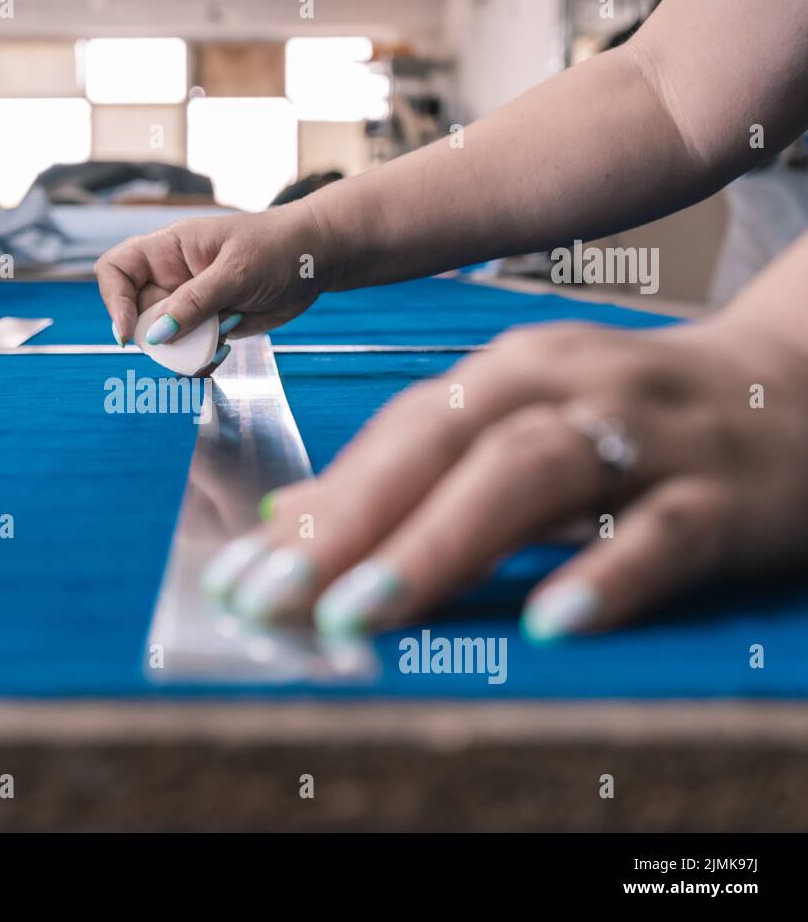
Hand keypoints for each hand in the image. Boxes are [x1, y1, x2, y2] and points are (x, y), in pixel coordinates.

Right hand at [94, 201, 335, 349]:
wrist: (315, 259)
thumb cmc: (277, 247)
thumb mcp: (235, 272)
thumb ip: (195, 302)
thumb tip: (156, 334)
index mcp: (169, 250)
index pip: (117, 269)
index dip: (115, 300)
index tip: (131, 332)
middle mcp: (172, 277)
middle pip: (138, 314)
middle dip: (157, 336)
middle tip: (189, 341)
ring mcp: (191, 303)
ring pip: (164, 339)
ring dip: (183, 351)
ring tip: (217, 342)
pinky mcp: (210, 324)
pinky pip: (191, 350)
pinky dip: (200, 359)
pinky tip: (222, 351)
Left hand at [200, 318, 807, 642]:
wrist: (797, 386)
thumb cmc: (632, 415)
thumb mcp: (518, 421)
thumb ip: (412, 466)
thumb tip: (292, 520)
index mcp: (507, 373)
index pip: (394, 437)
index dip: (318, 506)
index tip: (242, 576)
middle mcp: (565, 386)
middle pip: (444, 445)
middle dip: (351, 525)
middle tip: (273, 601)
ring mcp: (646, 433)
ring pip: (533, 474)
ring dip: (440, 543)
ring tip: (363, 612)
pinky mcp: (722, 493)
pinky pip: (663, 534)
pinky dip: (605, 575)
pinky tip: (549, 622)